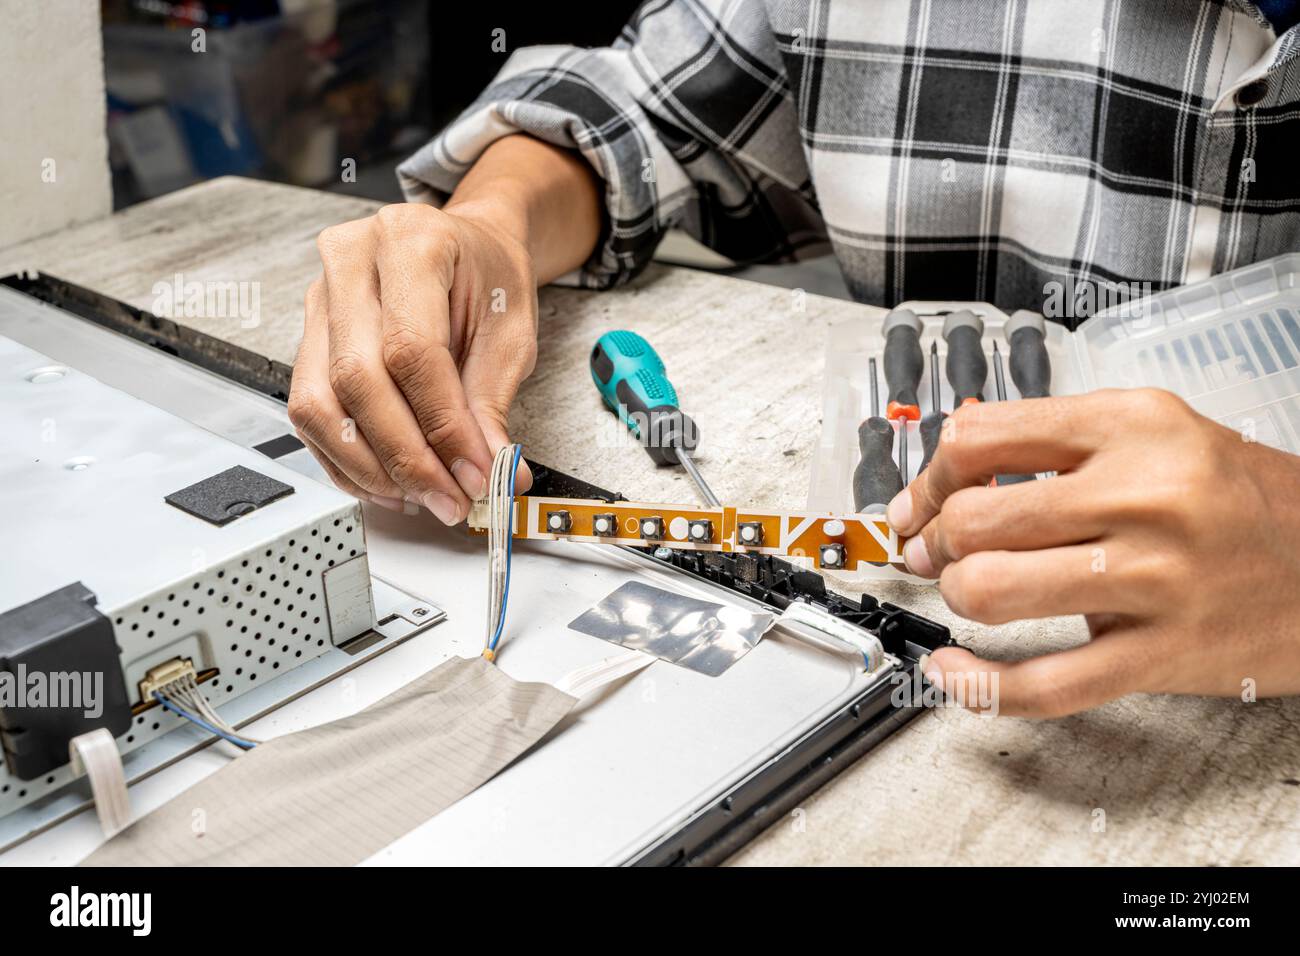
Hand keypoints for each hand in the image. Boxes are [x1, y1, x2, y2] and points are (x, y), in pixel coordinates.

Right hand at [289, 201, 537, 523]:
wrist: (468, 252)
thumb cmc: (488, 278)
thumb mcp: (511, 333)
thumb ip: (493, 403)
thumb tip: (491, 471)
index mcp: (411, 242)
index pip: (411, 350)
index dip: (442, 425)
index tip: (474, 474)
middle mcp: (351, 263)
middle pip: (356, 379)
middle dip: (405, 457)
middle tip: (448, 498)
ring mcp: (320, 299)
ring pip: (319, 403)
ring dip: (370, 467)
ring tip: (421, 495)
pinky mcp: (307, 337)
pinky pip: (310, 413)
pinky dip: (348, 460)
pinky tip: (390, 482)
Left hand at [886, 388, 1299, 716]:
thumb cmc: (1241, 500)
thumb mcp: (1157, 434)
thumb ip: (1057, 438)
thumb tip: (953, 456)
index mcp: (1133, 427)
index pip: (981, 439)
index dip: (929, 477)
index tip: (918, 503)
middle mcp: (1142, 496)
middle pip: (974, 518)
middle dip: (934, 541)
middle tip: (936, 551)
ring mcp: (1154, 579)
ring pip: (991, 590)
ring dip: (956, 596)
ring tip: (968, 593)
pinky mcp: (1162, 655)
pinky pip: (1045, 684)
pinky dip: (980, 685)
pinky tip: (956, 671)